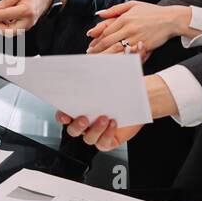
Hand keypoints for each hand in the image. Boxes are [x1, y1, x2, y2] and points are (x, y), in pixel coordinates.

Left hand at [0, 0, 55, 33]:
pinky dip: (6, 25)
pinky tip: (5, 17)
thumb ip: (5, 2)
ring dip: (1, 26)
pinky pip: (13, 30)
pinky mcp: (26, 26)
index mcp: (25, 10)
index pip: (4, 16)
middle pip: (7, 32)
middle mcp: (27, 21)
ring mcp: (27, 25)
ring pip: (9, 33)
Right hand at [54, 74, 176, 149]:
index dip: (61, 115)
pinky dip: (107, 134)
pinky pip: (102, 142)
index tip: (64, 112)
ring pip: (88, 138)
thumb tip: (103, 57)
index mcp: (81, 108)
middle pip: (72, 129)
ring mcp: (96, 133)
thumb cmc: (122, 89)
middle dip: (77, 124)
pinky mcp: (107, 141)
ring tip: (105, 117)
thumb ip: (102, 70)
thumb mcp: (110, 79)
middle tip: (85, 117)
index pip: (64, 115)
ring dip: (95, 129)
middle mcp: (86, 123)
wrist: (140, 100)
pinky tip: (113, 123)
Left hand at [86, 1, 191, 54]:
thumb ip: (114, 9)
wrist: (170, 19)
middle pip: (108, 41)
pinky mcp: (143, 47)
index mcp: (124, 18)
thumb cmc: (152, 12)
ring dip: (105, 56)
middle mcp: (128, 28)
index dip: (96, 39)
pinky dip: (120, 59)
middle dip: (97, 50)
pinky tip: (114, 63)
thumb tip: (99, 14)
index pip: (105, 30)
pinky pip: (129, 55)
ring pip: (116, 49)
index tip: (90, 45)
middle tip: (90, 55)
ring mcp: (136, 38)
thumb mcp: (133, 5)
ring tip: (98, 61)